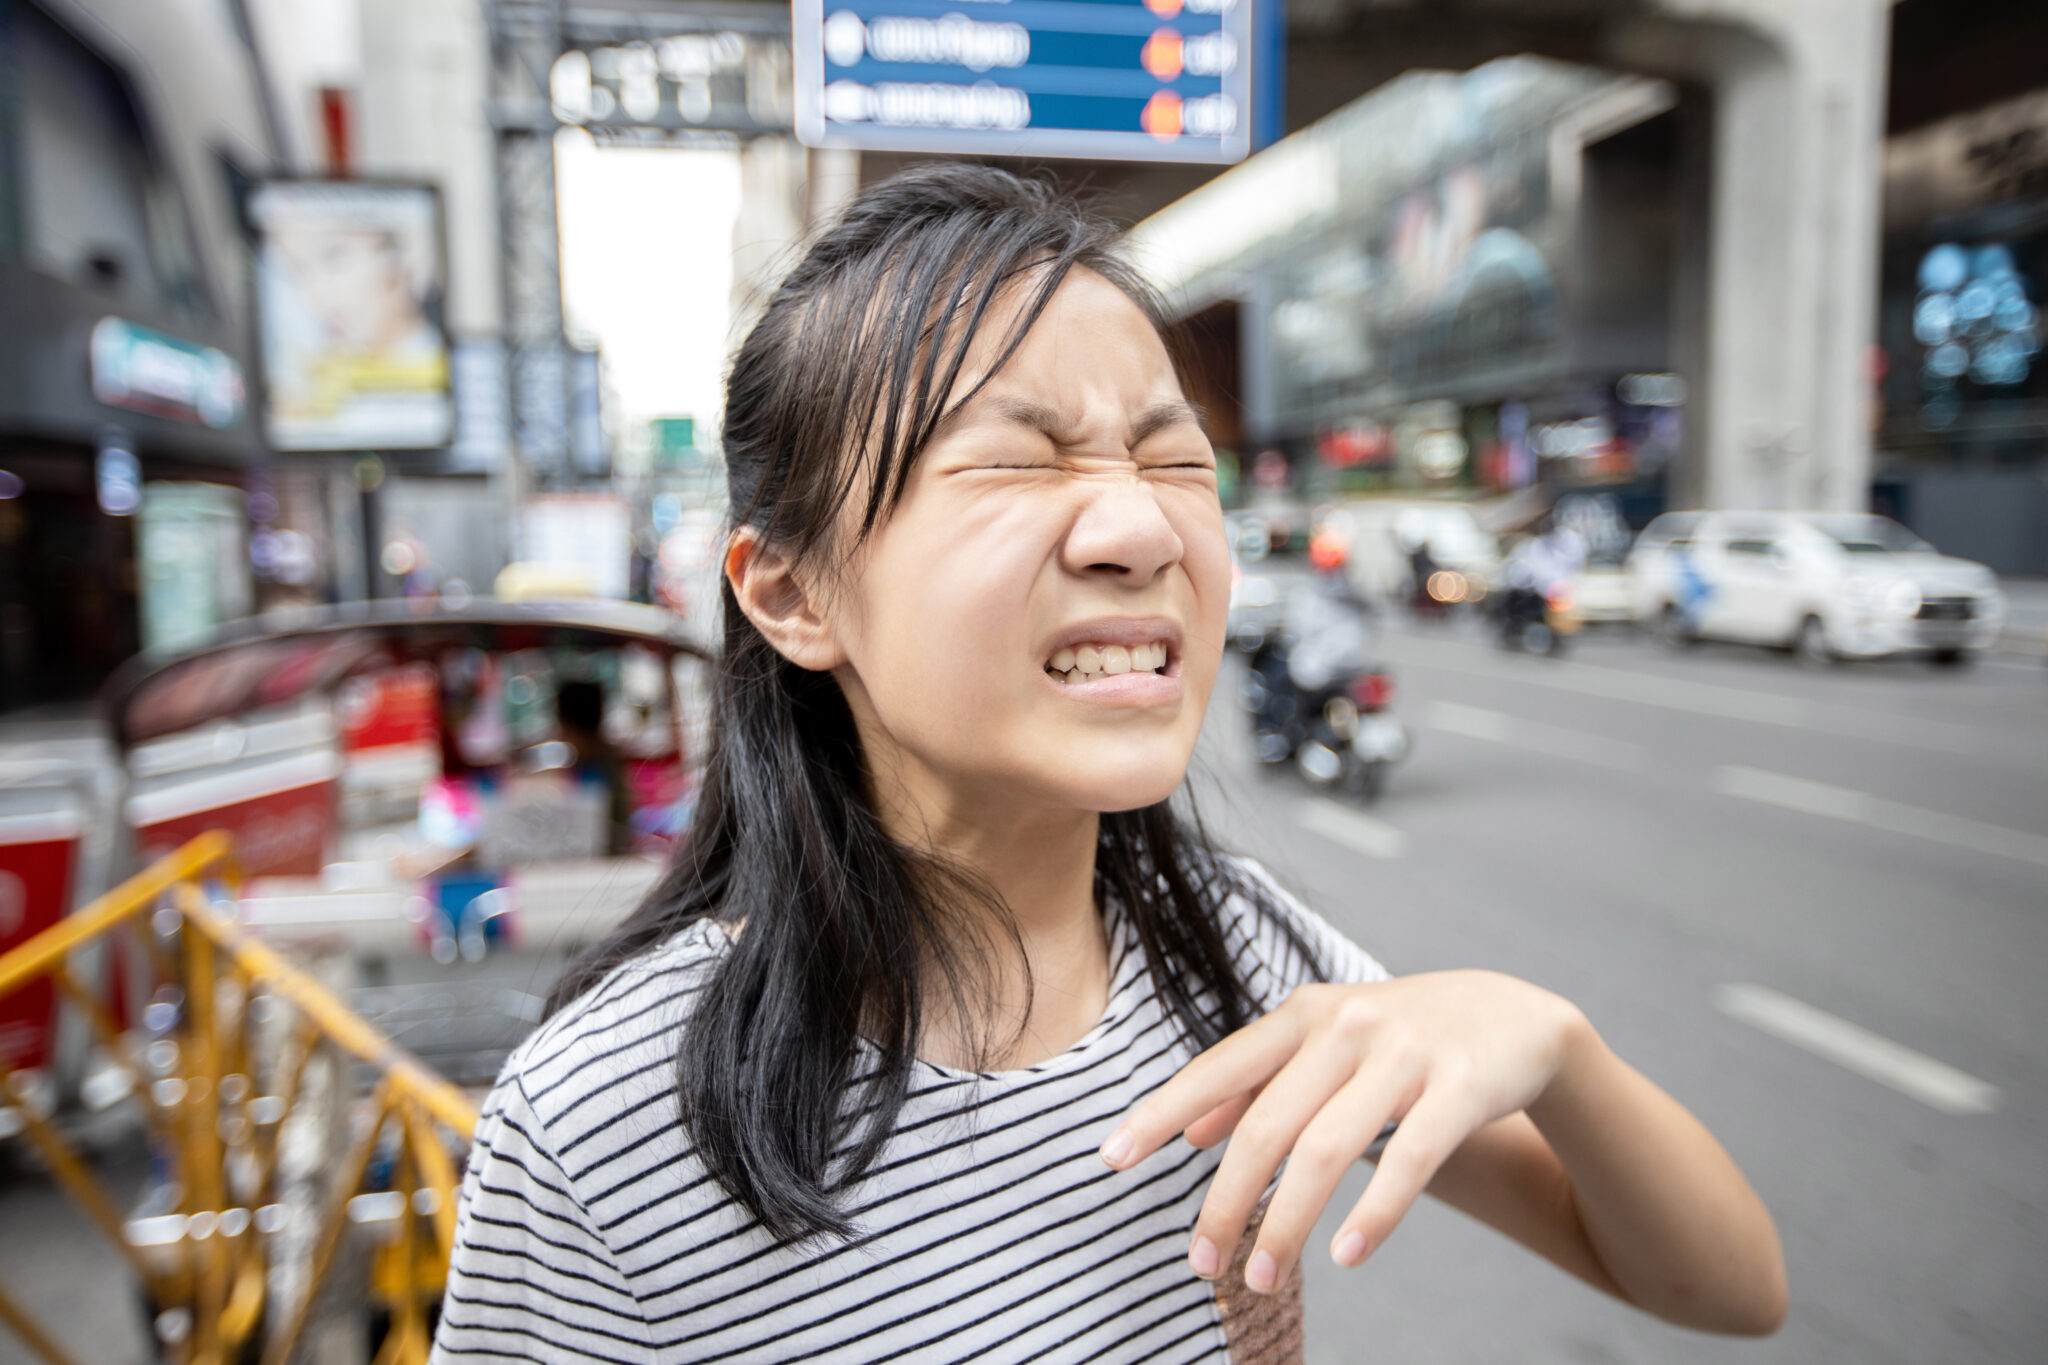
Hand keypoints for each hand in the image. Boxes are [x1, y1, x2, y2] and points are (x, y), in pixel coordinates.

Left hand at [1098, 971, 1587, 1292]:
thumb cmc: (1399, 1038)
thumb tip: (1190, 1135)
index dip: (1161, 1112)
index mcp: (1302, 1014)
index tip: (1112, 1159)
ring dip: (1286, 1223)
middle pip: (1267, 1124)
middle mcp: (1345, 1026)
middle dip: (1226, 1201)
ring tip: (1262, 1277)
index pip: (1217, 1067)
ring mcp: (1404, 1054)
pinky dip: (1372, 1214)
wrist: (1513, 1017)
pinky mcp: (1459, 1087)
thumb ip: (1257, 1083)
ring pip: (1326, 1149)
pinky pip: (1409, 1160)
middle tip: (1200, 1263)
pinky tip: (1345, 1255)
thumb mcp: (1324, 1042)